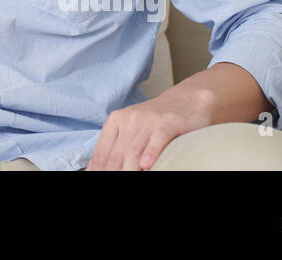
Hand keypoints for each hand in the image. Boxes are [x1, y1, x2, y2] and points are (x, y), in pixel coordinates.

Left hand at [84, 86, 215, 170]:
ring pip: (135, 150)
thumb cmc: (155, 120)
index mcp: (116, 121)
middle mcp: (130, 119)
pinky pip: (158, 138)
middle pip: (117, 154)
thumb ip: (115, 147)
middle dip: (113, 172)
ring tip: (128, 178)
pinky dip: (151, 152)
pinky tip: (147, 165)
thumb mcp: (130, 129)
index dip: (98, 169)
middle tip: (112, 182)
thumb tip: (96, 166)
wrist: (186, 100)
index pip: (102, 152)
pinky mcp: (168, 123)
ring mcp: (149, 120)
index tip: (97, 178)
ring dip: (130, 168)